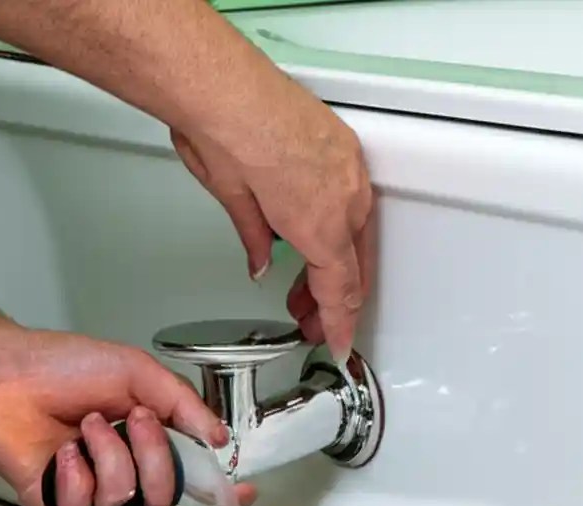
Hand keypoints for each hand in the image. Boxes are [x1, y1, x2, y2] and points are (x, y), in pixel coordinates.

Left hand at [0, 329, 257, 505]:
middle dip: (160, 466)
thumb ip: (184, 405)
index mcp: (155, 447)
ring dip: (111, 463)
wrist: (1, 377)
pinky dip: (80, 486)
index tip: (240, 494)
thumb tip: (220, 439)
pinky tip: (62, 456)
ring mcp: (97, 503)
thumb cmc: (64, 367)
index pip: (199, 485)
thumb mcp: (139, 373)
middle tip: (139, 426)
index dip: (223, 497)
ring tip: (85, 428)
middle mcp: (131, 481)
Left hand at [170, 79, 375, 361]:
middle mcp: (345, 201)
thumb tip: (261, 262)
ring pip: (357, 234)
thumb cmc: (225, 137)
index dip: (340, 326)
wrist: (226, 83)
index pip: (341, 292)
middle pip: (353, 268)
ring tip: (307, 285)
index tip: (341, 346)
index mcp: (321, 227)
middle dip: (335, 300)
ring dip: (337, 264)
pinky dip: (340, 226)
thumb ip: (256, 240)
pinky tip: (315, 233)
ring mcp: (350, 172)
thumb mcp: (235, 204)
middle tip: (311, 320)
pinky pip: (354, 200)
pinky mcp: (345, 149)